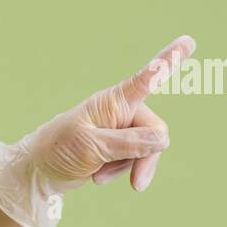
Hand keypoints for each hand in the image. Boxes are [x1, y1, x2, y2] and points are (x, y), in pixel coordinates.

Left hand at [0, 35, 194, 226]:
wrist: (38, 172)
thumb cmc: (58, 150)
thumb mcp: (92, 147)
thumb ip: (128, 144)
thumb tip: (163, 140)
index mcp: (112, 102)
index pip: (145, 79)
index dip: (168, 60)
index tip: (188, 41)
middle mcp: (120, 111)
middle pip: (154, 132)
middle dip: (146, 158)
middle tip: (136, 185)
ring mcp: (119, 129)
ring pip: (148, 149)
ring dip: (129, 168)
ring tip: (99, 175)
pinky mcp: (117, 146)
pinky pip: (134, 160)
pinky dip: (120, 171)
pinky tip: (97, 176)